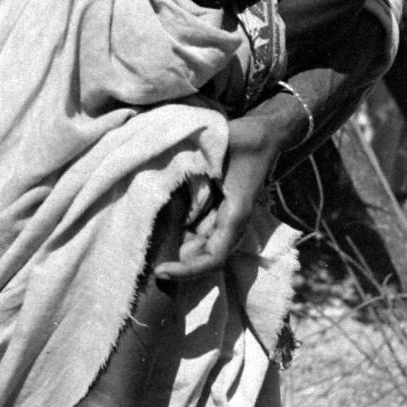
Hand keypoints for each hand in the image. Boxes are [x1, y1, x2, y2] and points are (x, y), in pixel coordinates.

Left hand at [155, 115, 281, 280]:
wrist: (263, 135)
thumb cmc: (243, 143)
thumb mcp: (217, 151)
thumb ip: (193, 166)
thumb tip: (161, 175)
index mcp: (234, 216)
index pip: (212, 258)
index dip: (187, 270)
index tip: (160, 270)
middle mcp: (230, 224)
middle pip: (201, 257)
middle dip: (175, 262)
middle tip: (143, 261)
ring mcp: (224, 219)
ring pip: (196, 244)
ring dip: (174, 246)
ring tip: (145, 244)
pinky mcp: (217, 211)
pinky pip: (195, 229)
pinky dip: (177, 230)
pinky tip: (156, 223)